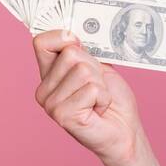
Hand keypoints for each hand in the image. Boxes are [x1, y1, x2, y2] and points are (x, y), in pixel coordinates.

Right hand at [32, 29, 147, 165]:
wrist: (124, 132)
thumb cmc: (112, 101)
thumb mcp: (97, 68)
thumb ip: (81, 52)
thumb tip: (69, 32)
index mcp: (48, 76)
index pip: (41, 42)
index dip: (63, 37)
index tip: (79, 45)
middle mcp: (44, 90)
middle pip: (71, 54)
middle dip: (94, 68)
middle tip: (97, 87)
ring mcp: (50, 104)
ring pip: (83, 70)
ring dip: (100, 84)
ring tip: (98, 100)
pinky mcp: (62, 115)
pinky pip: (91, 89)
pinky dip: (103, 97)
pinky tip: (99, 110)